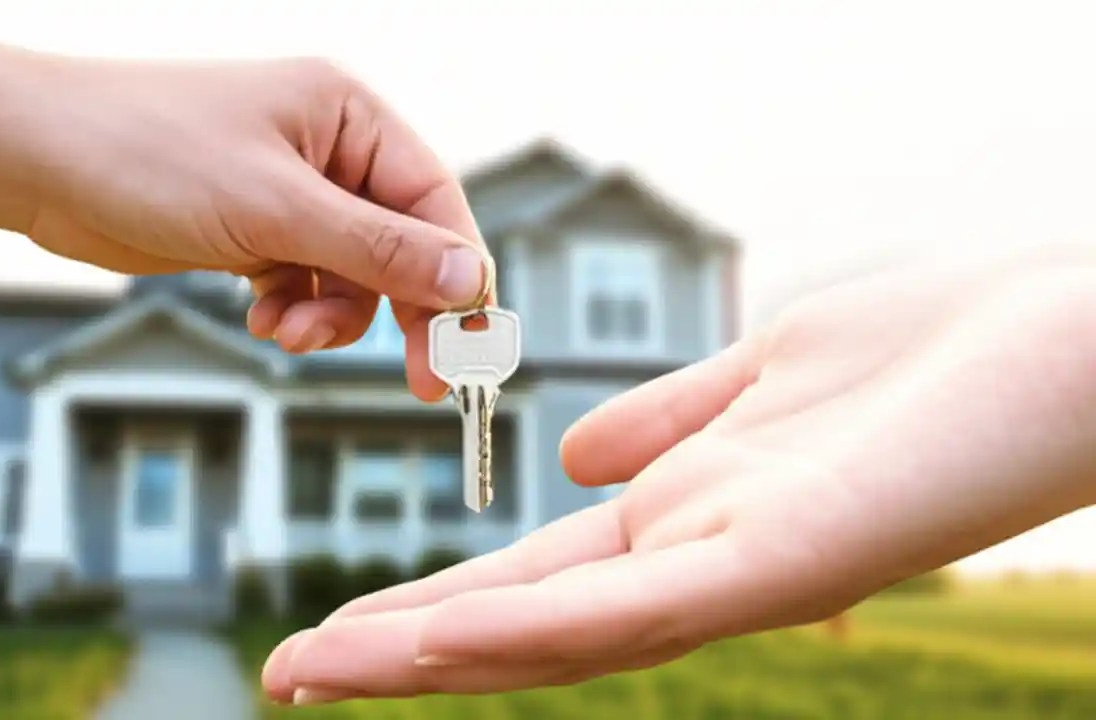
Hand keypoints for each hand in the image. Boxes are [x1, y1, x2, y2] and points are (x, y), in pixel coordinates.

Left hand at [14, 57, 488, 399]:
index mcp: (349, 114)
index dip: (457, 278)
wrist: (34, 158)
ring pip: (353, 274)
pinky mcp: (255, 228)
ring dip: (331, 316)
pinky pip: (306, 282)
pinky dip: (294, 310)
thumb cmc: (146, 150)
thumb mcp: (276, 208)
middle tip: (419, 380)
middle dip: (399, 310)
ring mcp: (290, 191)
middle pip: (402, 244)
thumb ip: (379, 249)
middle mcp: (328, 148)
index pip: (435, 202)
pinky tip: (261, 318)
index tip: (465, 348)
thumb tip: (468, 281)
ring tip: (285, 331)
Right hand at [261, 249, 1095, 703]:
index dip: (428, 598)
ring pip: (562, 636)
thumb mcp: (759, 380)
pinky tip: (443, 635)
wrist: (1064, 342)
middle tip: (288, 675)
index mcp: (686, 517)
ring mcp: (738, 570)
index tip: (336, 620)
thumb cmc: (927, 356)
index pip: (530, 574)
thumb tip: (574, 458)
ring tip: (326, 669)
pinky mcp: (786, 561)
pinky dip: (534, 629)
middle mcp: (697, 561)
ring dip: (437, 655)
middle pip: (525, 620)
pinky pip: (641, 609)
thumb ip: (666, 421)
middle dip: (401, 649)